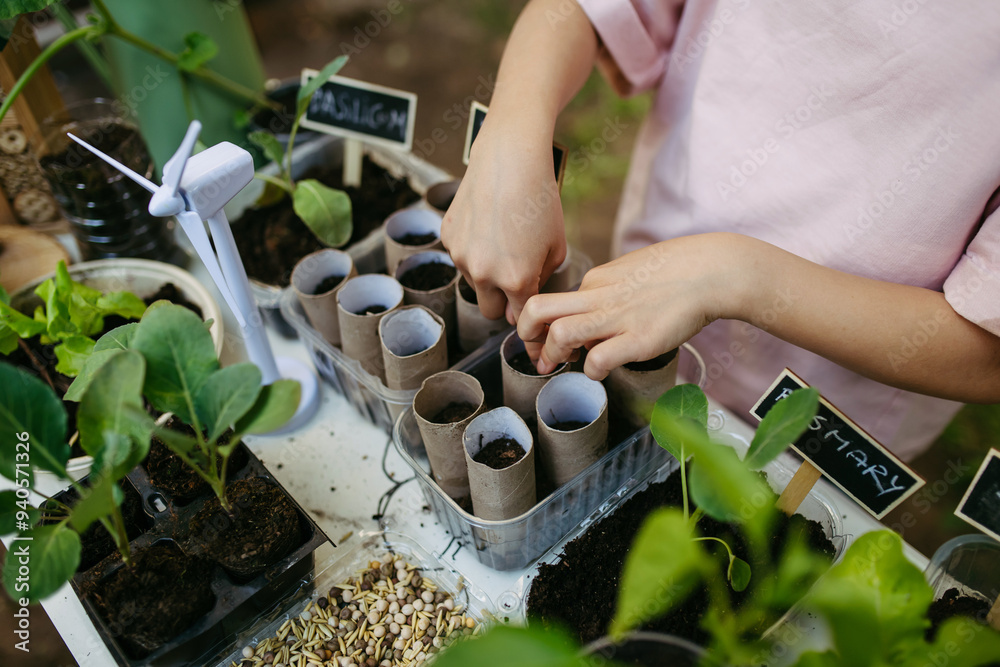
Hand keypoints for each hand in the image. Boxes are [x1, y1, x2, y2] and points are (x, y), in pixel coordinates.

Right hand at [441, 116, 566, 322]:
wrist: (509, 158)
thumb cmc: (539, 200)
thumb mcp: (556, 247)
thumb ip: (542, 281)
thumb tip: (526, 302)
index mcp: (515, 279)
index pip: (520, 318)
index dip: (529, 322)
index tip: (533, 325)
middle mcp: (483, 273)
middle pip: (491, 311)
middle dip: (504, 303)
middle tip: (518, 282)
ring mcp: (460, 256)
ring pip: (474, 284)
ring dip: (487, 275)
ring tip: (505, 242)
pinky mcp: (447, 237)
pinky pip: (461, 257)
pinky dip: (474, 250)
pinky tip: (489, 225)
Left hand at [518, 234, 750, 378]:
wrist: (712, 271)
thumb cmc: (677, 273)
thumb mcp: (630, 272)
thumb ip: (607, 293)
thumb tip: (593, 322)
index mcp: (595, 280)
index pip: (552, 302)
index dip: (543, 326)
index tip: (547, 342)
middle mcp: (599, 296)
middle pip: (537, 310)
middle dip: (526, 336)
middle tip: (538, 355)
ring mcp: (617, 318)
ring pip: (560, 333)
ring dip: (552, 355)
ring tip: (562, 365)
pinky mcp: (639, 339)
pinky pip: (598, 360)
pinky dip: (591, 371)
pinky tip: (601, 371)